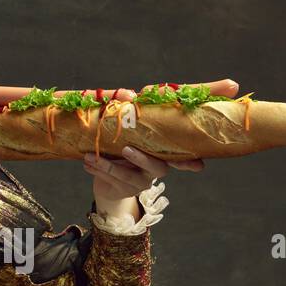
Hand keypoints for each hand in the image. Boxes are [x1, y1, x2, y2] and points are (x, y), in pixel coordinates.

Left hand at [82, 78, 233, 218]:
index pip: (181, 158)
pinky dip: (97, 170)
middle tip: (126, 149)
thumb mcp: (127, 128)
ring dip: (107, 166)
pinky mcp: (123, 191)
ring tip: (91, 156)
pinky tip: (87, 163)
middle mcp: (155, 170)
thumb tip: (129, 95)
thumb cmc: (122, 146)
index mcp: (161, 154)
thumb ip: (131, 111)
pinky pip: (110, 182)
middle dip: (142, 159)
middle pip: (158, 168)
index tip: (199, 165)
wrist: (106, 178)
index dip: (190, 161)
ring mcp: (140, 183)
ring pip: (127, 176)